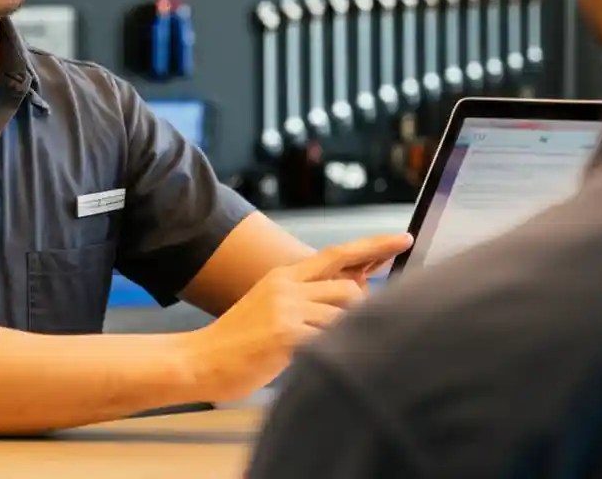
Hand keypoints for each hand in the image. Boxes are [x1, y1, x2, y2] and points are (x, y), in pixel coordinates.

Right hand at [183, 233, 412, 402]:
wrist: (198, 360)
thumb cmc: (237, 343)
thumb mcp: (272, 309)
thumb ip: (310, 299)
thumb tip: (356, 291)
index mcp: (284, 277)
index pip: (338, 254)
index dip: (374, 246)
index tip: (403, 239)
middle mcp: (287, 286)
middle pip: (351, 288)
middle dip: (360, 313)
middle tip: (345, 334)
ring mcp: (286, 308)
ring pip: (346, 314)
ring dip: (344, 335)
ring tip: (318, 352)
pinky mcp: (286, 333)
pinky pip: (331, 339)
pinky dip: (333, 353)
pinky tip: (314, 363)